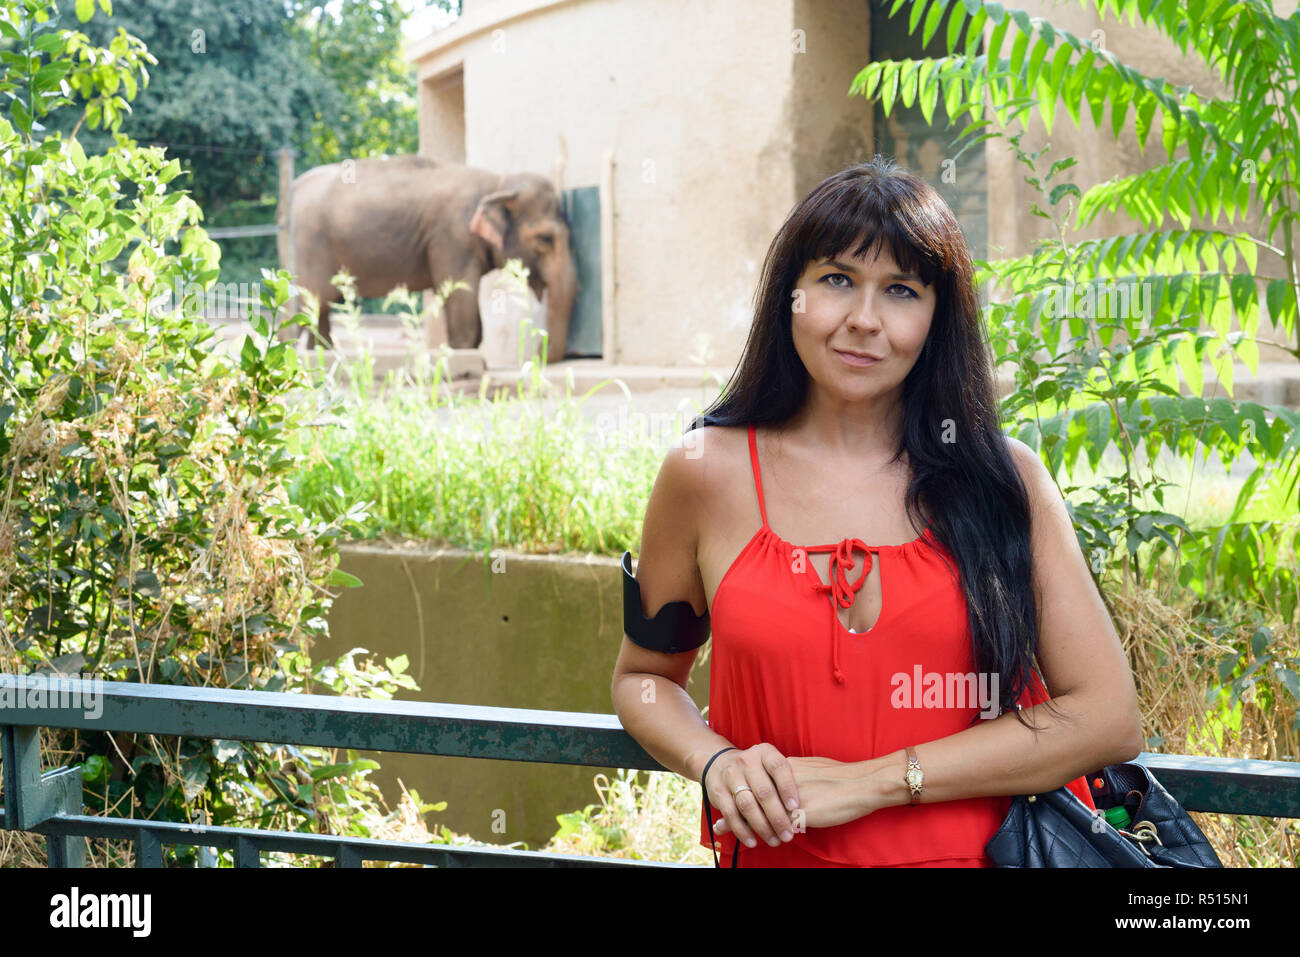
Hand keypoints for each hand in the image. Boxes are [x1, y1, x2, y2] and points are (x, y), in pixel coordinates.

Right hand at [703, 744, 801, 849]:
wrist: (719, 763)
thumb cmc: (757, 770)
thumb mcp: (770, 766)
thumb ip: (784, 782)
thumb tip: (805, 810)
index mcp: (764, 752)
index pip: (778, 767)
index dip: (788, 788)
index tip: (796, 808)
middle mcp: (746, 761)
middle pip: (763, 791)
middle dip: (777, 817)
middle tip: (788, 835)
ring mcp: (730, 776)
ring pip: (747, 805)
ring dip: (762, 827)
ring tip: (775, 841)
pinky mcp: (718, 792)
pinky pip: (731, 814)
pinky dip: (742, 831)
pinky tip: (753, 841)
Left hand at [711, 755, 868, 834]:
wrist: (861, 783)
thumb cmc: (842, 778)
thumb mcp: (811, 770)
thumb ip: (793, 777)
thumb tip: (785, 786)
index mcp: (785, 767)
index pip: (756, 782)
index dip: (740, 795)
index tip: (726, 803)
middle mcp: (782, 780)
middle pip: (752, 796)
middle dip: (734, 812)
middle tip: (719, 826)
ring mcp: (790, 797)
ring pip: (761, 812)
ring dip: (745, 826)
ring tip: (728, 833)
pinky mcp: (801, 812)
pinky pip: (779, 826)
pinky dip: (767, 833)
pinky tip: (758, 841)